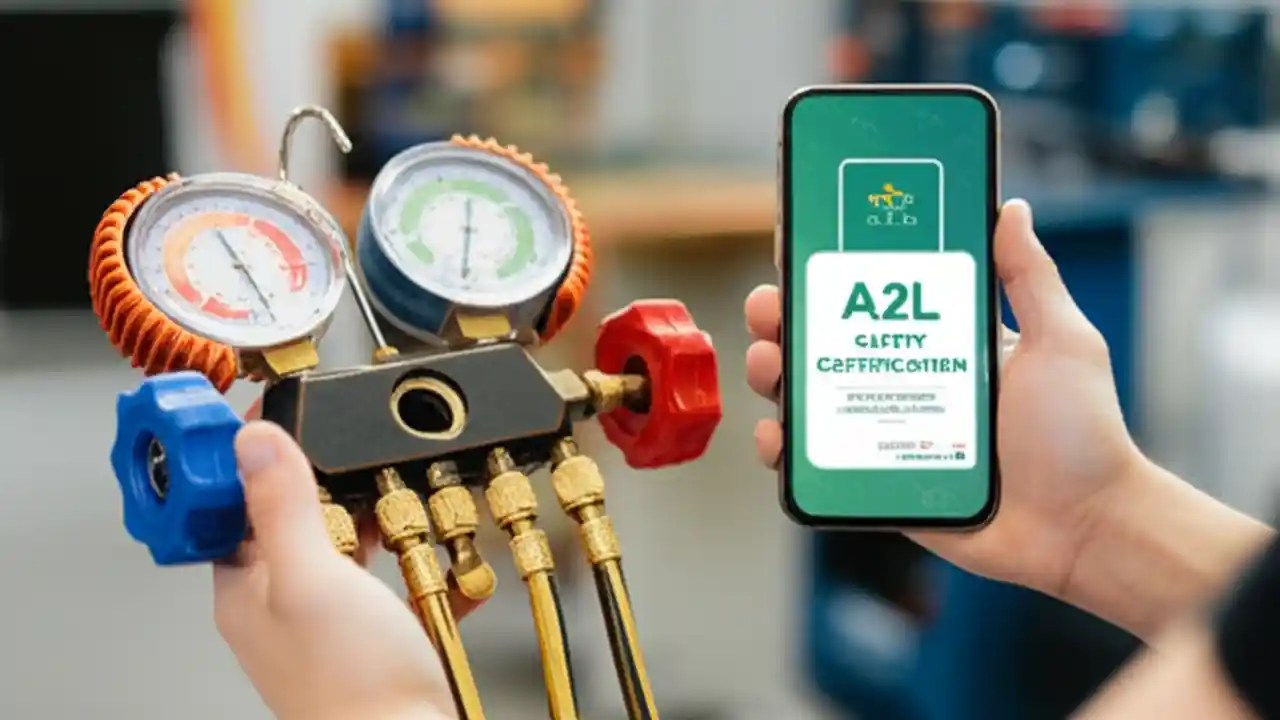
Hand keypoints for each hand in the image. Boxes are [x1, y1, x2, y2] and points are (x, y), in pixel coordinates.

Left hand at [213, 418, 479, 719]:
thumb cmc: (355, 687)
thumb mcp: (314, 577)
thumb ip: (282, 506)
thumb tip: (254, 440)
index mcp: (247, 587)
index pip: (225, 501)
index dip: (241, 452)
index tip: (268, 410)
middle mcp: (279, 603)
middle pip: (287, 516)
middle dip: (319, 476)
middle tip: (345, 439)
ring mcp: (326, 621)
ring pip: (340, 543)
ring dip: (368, 511)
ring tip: (397, 485)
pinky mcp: (371, 635)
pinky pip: (387, 579)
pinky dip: (410, 557)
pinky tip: (437, 550)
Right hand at [745, 200, 1143, 601]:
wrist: (1083, 529)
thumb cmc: (1083, 436)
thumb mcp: (1061, 342)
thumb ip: (1031, 276)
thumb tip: (1013, 208)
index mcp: (943, 342)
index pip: (874, 294)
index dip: (831, 269)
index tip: (802, 245)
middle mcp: (907, 381)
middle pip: (825, 340)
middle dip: (782, 317)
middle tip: (769, 308)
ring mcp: (888, 432)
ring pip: (808, 396)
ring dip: (772, 373)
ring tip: (768, 365)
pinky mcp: (878, 481)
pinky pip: (816, 461)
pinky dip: (782, 446)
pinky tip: (777, 434)